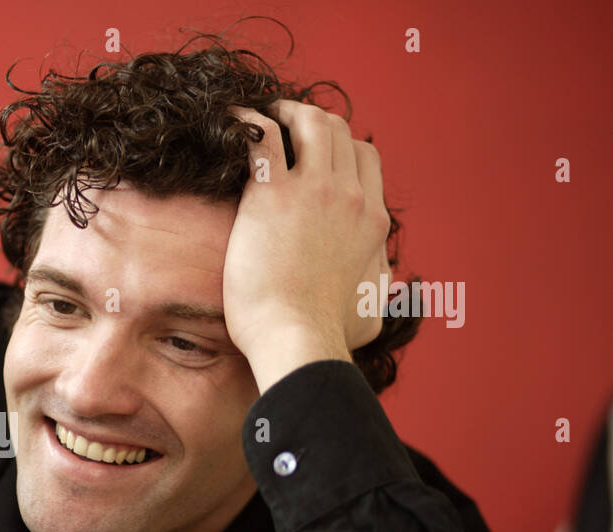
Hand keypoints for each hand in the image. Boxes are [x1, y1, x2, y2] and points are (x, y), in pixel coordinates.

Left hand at [222, 100, 390, 388]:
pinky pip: (262, 138)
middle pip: (338, 132)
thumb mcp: (371, 308)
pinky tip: (232, 122)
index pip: (365, 158)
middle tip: (284, 123)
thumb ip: (375, 285)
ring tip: (261, 116)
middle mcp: (350, 196)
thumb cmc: (328, 335)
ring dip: (284, 112)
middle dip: (310, 120)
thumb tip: (380, 286)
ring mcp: (314, 191)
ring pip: (308, 123)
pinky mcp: (272, 196)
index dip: (340, 146)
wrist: (297, 338)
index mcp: (372, 219)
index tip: (314, 150)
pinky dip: (248, 123)